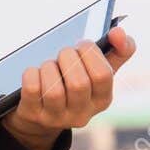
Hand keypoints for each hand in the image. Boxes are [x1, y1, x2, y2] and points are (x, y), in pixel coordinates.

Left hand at [2, 26, 136, 149]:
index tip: (82, 44)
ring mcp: (56, 117)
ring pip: (54, 90)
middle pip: (78, 83)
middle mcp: (82, 113)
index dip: (91, 53)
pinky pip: (32, 89)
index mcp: (102, 100)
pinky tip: (35, 72)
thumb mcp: (99, 70)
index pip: (103, 75)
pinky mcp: (34, 114)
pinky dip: (31, 74)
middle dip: (68, 58)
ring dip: (49, 68)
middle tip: (64, 52)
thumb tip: (118, 32)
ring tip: (49, 65)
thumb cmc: (76, 82)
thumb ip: (117, 50)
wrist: (43, 111)